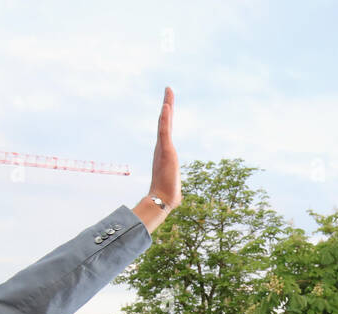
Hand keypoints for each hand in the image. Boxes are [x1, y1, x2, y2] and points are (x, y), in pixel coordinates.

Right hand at [132, 87, 180, 231]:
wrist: (162, 199)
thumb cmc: (168, 193)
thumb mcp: (172, 182)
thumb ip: (172, 182)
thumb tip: (175, 196)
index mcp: (164, 151)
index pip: (166, 129)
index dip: (167, 116)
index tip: (168, 103)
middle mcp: (162, 146)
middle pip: (164, 121)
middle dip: (167, 104)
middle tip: (168, 89)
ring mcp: (163, 147)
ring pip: (164, 122)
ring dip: (167, 106)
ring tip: (169, 92)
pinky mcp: (165, 150)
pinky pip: (164, 131)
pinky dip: (164, 118)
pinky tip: (166, 107)